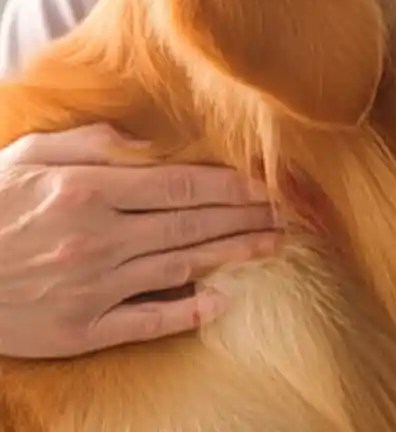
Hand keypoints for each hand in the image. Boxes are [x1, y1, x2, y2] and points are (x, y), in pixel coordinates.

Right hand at [0, 124, 283, 357]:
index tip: (269, 184)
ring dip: (234, 255)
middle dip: (248, 217)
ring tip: (273, 245)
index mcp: (89, 190)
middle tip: (289, 214)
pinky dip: (188, 311)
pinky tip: (224, 299)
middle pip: (194, 224)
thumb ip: (92, 144)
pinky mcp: (80, 329)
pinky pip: (147, 319)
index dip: (235, 185)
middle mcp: (99, 238)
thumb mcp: (29, 157)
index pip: (184, 185)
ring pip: (182, 267)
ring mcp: (92, 287)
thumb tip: (146, 142)